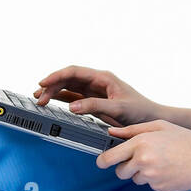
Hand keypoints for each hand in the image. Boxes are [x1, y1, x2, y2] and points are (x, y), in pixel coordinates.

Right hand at [33, 65, 157, 127]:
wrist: (150, 118)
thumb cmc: (139, 111)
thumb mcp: (118, 109)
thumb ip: (95, 107)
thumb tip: (72, 106)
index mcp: (103, 78)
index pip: (75, 72)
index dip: (57, 76)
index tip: (43, 83)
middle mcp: (97, 82)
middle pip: (68, 79)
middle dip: (52, 86)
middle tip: (39, 98)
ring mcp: (94, 91)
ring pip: (69, 87)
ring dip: (54, 92)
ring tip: (40, 100)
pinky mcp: (93, 102)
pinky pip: (73, 97)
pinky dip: (61, 99)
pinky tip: (51, 103)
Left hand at [97, 120, 190, 190]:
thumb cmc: (186, 139)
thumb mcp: (161, 126)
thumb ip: (133, 129)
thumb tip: (112, 132)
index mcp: (141, 143)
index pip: (110, 157)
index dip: (103, 160)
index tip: (103, 161)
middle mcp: (143, 160)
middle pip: (120, 172)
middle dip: (126, 168)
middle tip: (141, 160)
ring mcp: (151, 176)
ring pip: (135, 179)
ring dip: (143, 173)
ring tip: (162, 162)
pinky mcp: (158, 187)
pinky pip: (150, 185)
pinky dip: (156, 179)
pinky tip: (169, 170)